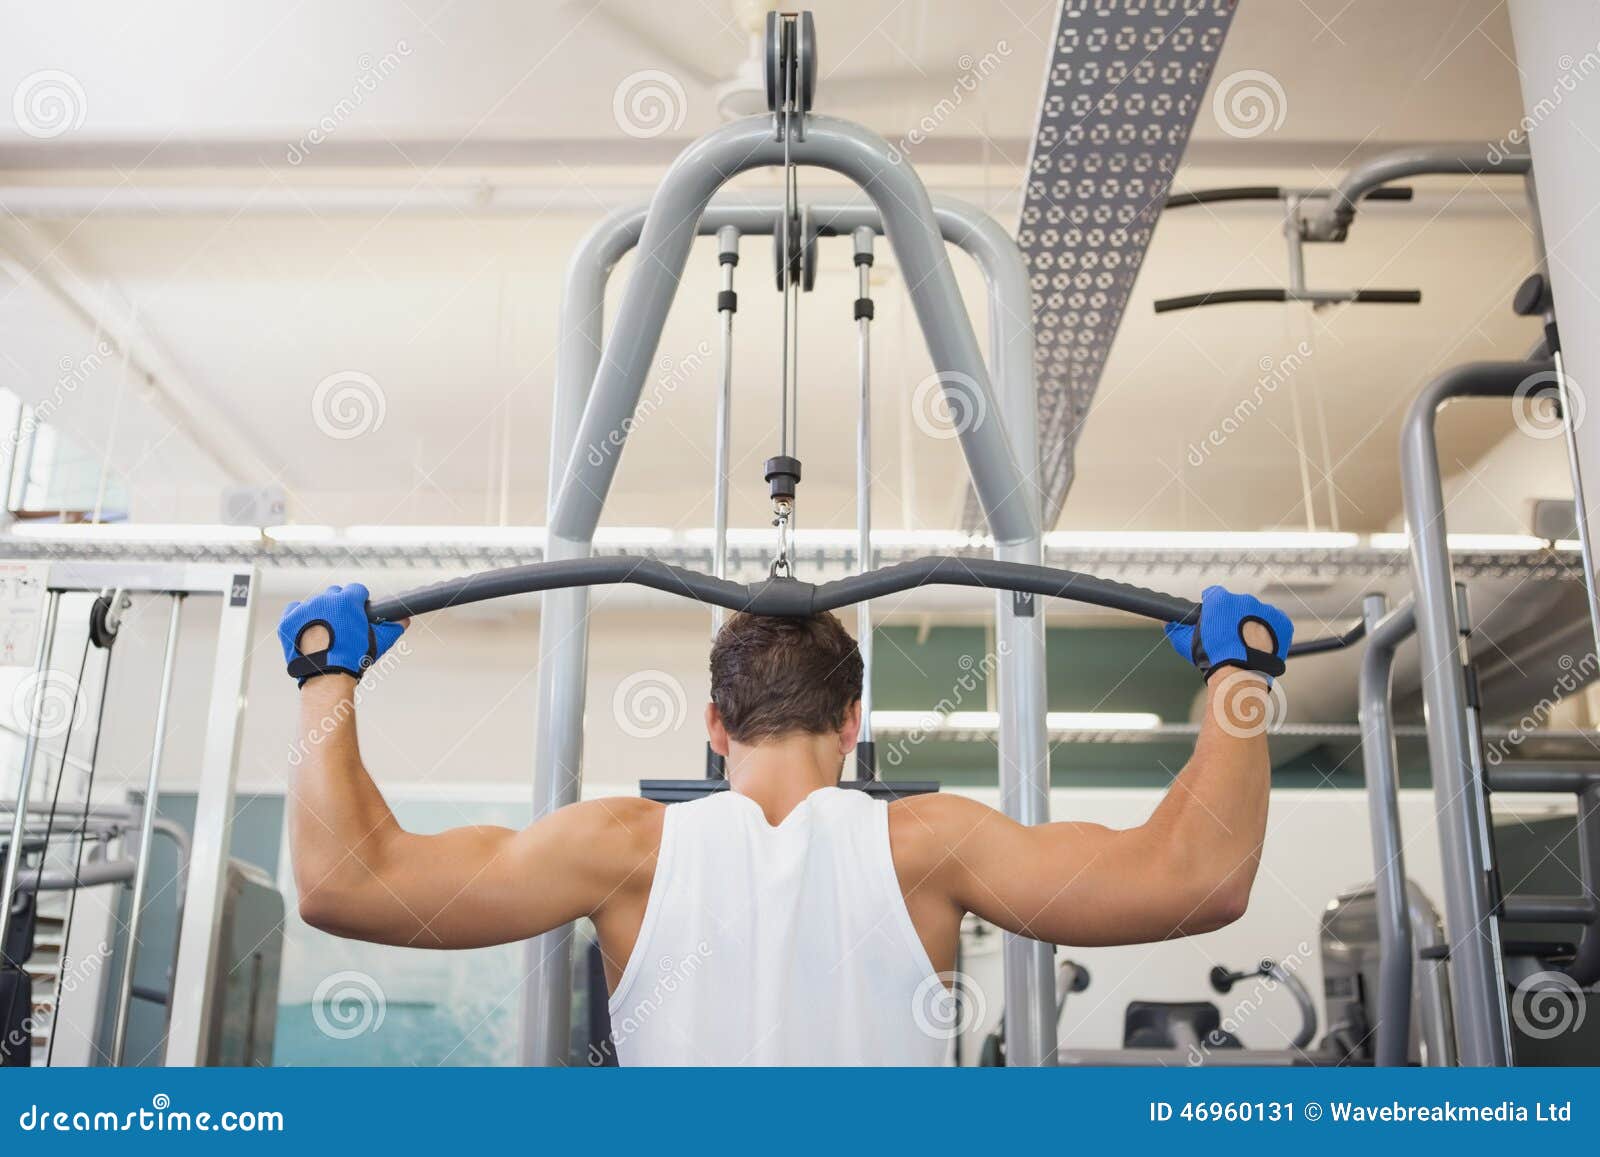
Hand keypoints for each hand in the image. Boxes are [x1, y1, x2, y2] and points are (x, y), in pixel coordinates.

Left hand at [278, 583, 405, 686]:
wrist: (326, 677)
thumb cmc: (354, 659)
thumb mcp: (377, 643)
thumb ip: (392, 628)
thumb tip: (404, 620)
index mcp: (346, 600)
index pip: (356, 589)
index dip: (360, 601)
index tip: (360, 612)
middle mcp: (324, 599)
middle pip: (334, 593)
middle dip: (340, 605)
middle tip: (344, 624)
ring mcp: (304, 609)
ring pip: (316, 602)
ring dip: (322, 611)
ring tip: (326, 631)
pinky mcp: (288, 620)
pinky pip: (295, 609)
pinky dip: (300, 616)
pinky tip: (308, 628)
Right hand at [1164, 585, 1292, 682]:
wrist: (1240, 675)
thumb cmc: (1213, 659)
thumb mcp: (1186, 642)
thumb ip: (1177, 628)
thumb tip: (1168, 623)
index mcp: (1221, 598)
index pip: (1214, 594)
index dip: (1212, 607)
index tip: (1214, 620)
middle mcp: (1244, 599)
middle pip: (1238, 604)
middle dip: (1234, 616)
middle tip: (1230, 636)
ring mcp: (1266, 610)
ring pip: (1258, 613)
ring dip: (1252, 624)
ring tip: (1246, 644)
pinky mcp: (1282, 623)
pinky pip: (1275, 623)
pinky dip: (1270, 632)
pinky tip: (1260, 645)